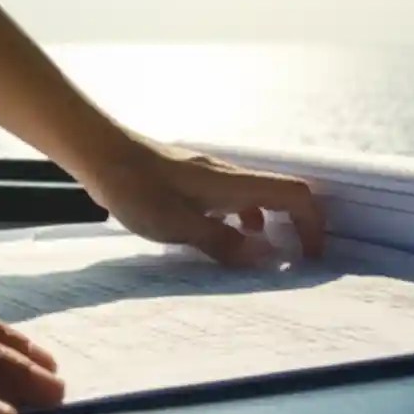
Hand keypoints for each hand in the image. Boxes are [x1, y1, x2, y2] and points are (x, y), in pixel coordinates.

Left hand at [78, 137, 324, 267]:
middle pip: (281, 194)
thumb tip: (268, 257)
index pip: (295, 194)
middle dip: (294, 226)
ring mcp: (209, 174)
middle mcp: (228, 175)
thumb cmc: (136, 189)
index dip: (313, 224)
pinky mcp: (191, 178)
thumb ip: (224, 242)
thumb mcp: (179, 226)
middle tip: (290, 260)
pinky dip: (237, 218)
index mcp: (233, 184)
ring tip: (254, 256)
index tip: (310, 257)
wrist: (100, 153)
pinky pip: (230, 197)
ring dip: (265, 224)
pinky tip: (217, 236)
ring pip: (254, 196)